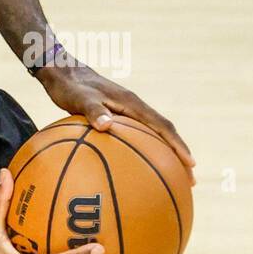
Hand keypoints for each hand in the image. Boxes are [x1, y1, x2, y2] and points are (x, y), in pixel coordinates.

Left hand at [35, 60, 195, 183]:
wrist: (62, 73)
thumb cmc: (70, 87)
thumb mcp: (79, 98)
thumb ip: (92, 111)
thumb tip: (105, 126)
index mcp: (132, 103)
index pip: (162, 126)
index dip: (177, 145)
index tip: (190, 163)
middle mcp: (134, 108)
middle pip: (163, 134)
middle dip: (178, 156)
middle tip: (189, 180)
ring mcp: (126, 112)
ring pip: (152, 136)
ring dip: (163, 155)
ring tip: (170, 179)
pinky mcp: (116, 116)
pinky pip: (135, 137)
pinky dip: (141, 151)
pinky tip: (133, 168)